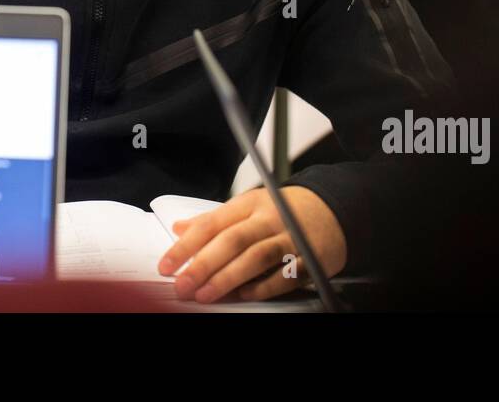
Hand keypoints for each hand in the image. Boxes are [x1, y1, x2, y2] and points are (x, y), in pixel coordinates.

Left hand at [156, 186, 346, 303]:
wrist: (330, 210)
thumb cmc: (283, 210)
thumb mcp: (247, 206)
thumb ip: (214, 219)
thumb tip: (180, 228)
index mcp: (249, 203)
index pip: (212, 223)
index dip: (186, 245)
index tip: (167, 264)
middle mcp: (268, 219)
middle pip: (232, 240)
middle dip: (204, 264)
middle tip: (183, 284)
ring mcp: (289, 238)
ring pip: (256, 257)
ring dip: (228, 278)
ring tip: (206, 294)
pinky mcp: (307, 259)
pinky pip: (283, 275)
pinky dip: (262, 287)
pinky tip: (244, 295)